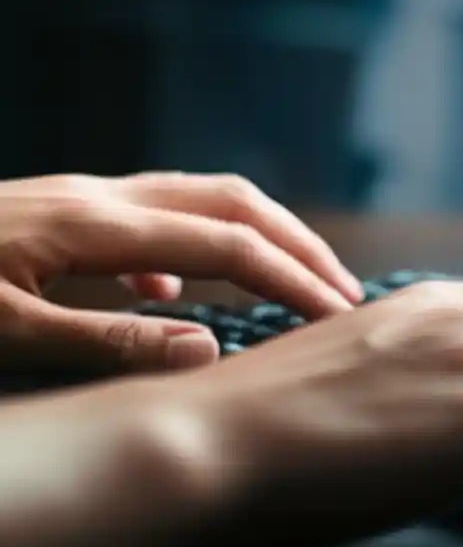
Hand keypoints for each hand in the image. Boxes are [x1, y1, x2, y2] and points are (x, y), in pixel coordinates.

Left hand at [0, 172, 363, 373]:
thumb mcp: (2, 331)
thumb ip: (103, 341)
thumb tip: (207, 350)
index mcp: (92, 225)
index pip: (226, 246)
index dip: (291, 280)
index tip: (337, 318)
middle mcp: (99, 196)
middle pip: (233, 202)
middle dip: (300, 245)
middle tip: (345, 293)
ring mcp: (81, 196)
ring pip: (202, 198)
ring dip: (262, 236)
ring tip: (295, 280)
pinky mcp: (61, 208)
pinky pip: (158, 211)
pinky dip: (199, 242)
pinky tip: (179, 288)